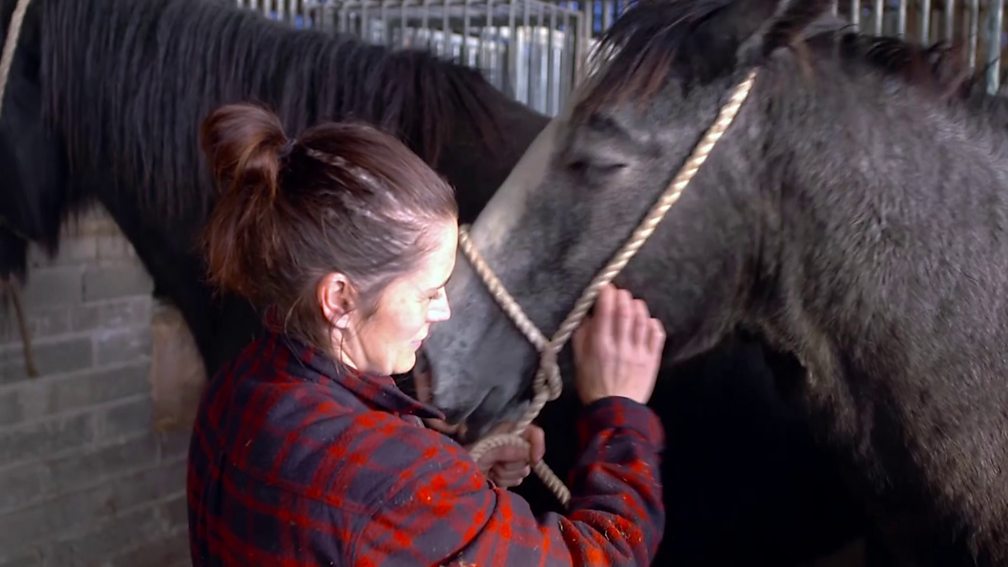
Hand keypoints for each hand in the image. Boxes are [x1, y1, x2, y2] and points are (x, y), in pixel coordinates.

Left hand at [467, 423, 545, 487]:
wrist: (460, 475)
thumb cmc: (470, 457)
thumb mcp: (485, 451)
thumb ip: (505, 450)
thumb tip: (527, 452)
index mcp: (509, 431)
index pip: (533, 433)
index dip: (538, 444)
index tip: (534, 459)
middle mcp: (514, 444)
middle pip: (529, 456)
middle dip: (512, 463)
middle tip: (495, 464)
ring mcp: (513, 460)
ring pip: (523, 471)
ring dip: (506, 474)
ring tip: (491, 471)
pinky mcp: (510, 475)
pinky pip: (517, 480)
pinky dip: (504, 481)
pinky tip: (493, 478)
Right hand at [572, 284, 665, 404]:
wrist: (614, 410)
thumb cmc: (592, 384)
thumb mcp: (578, 359)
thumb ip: (581, 334)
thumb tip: (586, 312)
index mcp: (600, 344)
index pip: (606, 308)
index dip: (606, 292)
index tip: (604, 287)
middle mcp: (620, 345)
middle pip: (626, 309)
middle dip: (622, 295)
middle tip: (618, 294)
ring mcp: (638, 352)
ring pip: (642, 318)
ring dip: (637, 306)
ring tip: (631, 304)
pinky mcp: (652, 359)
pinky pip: (656, 334)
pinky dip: (652, 322)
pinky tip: (645, 322)